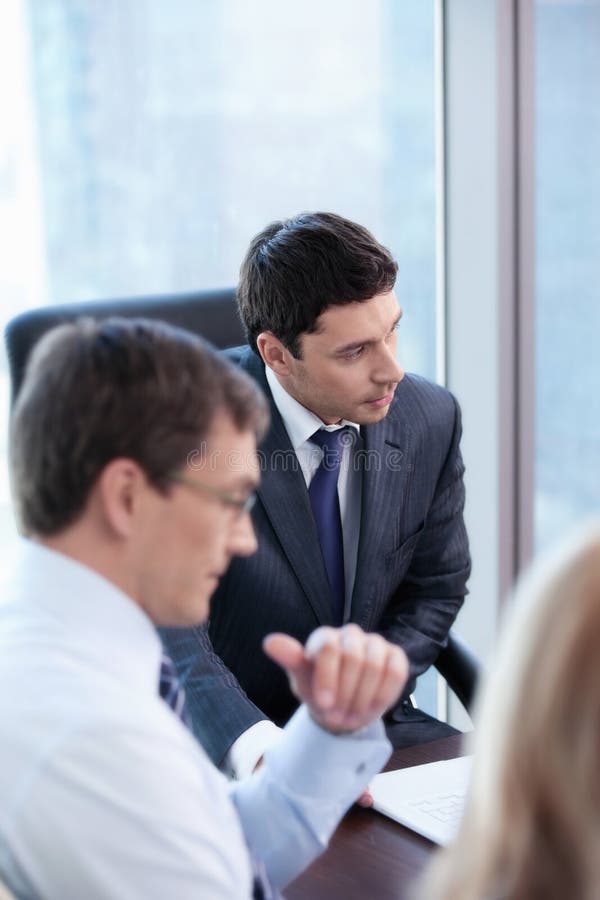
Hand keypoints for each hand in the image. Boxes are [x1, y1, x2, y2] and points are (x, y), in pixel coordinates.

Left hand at [263, 624, 407, 734]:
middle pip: (353, 656)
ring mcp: (375, 643)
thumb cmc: (319, 690)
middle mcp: (351, 634)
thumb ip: (290, 659)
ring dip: (363, 698)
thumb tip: (269, 641)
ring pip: (375, 665)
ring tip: (352, 716)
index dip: (327, 677)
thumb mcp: (302, 680)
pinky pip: (397, 672)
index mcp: (325, 636)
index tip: (324, 705)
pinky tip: (372, 707)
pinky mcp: (395, 656)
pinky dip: (385, 694)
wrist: (342, 706)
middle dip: (346, 693)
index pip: (328, 646)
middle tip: (338, 716)